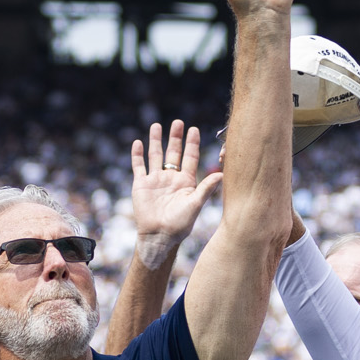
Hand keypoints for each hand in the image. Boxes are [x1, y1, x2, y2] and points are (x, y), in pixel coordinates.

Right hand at [131, 120, 222, 268]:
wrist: (159, 236)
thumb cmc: (180, 224)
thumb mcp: (195, 204)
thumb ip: (207, 188)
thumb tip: (222, 173)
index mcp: (185, 181)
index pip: (190, 157)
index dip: (192, 143)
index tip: (194, 129)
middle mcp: (171, 178)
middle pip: (173, 153)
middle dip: (175, 137)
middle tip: (178, 122)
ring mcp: (155, 180)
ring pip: (155, 155)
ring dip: (156, 141)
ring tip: (157, 125)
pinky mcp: (141, 185)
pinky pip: (139, 166)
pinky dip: (137, 155)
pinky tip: (138, 143)